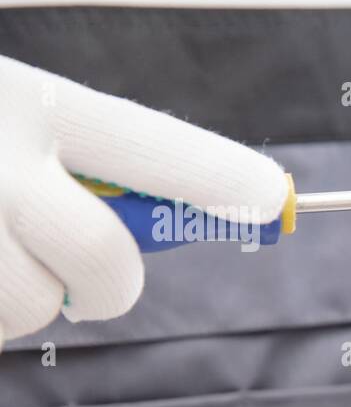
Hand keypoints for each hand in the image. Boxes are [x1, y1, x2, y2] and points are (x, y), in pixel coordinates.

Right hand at [0, 55, 285, 347]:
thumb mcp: (8, 109)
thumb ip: (77, 156)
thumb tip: (178, 215)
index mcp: (27, 101)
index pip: (149, 145)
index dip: (217, 177)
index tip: (269, 195)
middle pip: (103, 255)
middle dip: (111, 288)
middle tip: (97, 290)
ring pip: (35, 305)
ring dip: (25, 299)